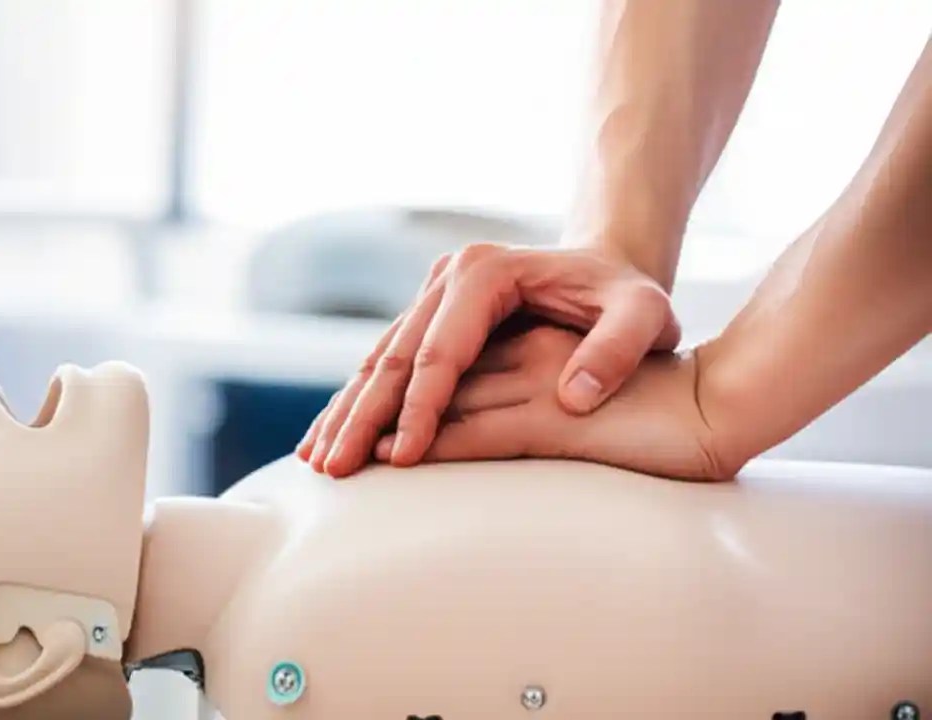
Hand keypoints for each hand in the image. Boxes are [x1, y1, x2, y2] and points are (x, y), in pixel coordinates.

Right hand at [296, 243, 679, 477]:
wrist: (607, 263)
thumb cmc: (627, 293)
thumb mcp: (646, 313)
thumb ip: (619, 349)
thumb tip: (573, 397)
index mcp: (485, 273)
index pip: (441, 352)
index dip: (421, 408)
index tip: (404, 457)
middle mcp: (446, 278)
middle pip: (393, 356)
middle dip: (362, 417)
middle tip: (334, 469)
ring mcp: (431, 296)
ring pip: (377, 360)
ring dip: (347, 412)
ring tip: (317, 460)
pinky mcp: (429, 317)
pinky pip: (386, 363)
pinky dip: (358, 402)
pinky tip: (333, 435)